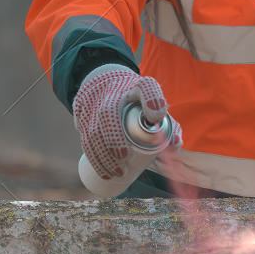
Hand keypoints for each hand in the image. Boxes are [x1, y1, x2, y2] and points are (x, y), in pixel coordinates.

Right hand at [72, 65, 180, 182]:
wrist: (105, 81)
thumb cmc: (135, 100)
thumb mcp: (155, 110)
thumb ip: (170, 124)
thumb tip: (175, 144)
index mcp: (137, 86)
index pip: (146, 87)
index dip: (151, 101)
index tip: (154, 119)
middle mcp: (112, 90)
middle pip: (109, 114)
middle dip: (115, 140)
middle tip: (125, 159)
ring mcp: (92, 100)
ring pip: (91, 129)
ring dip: (103, 155)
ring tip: (116, 172)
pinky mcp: (79, 110)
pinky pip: (82, 133)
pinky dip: (93, 156)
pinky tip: (103, 170)